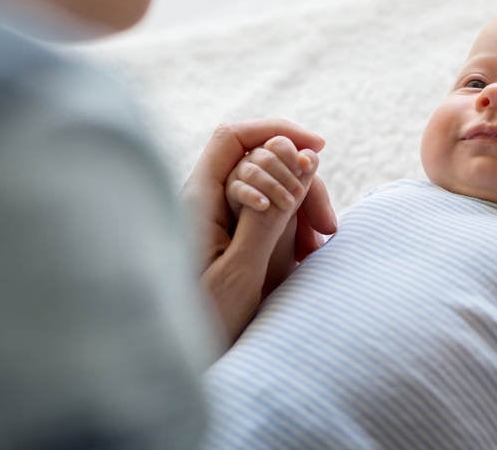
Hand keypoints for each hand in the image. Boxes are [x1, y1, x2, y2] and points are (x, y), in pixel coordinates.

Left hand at [181, 120, 335, 345]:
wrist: (169, 365)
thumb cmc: (197, 325)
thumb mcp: (241, 270)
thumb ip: (271, 215)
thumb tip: (301, 161)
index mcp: (194, 200)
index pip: (234, 137)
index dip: (277, 131)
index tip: (319, 150)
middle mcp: (199, 202)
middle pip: (256, 163)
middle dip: (298, 184)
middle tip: (327, 228)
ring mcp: (210, 220)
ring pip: (263, 190)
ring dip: (297, 209)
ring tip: (317, 249)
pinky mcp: (221, 240)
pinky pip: (259, 216)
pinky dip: (285, 228)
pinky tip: (302, 256)